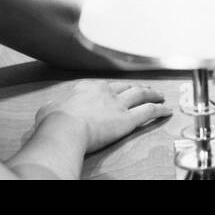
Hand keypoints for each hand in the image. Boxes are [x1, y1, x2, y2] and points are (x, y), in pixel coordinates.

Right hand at [35, 80, 170, 152]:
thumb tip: (53, 109)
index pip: (104, 86)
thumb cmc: (53, 121)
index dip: (112, 89)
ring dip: (152, 94)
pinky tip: (165, 110)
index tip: (116, 91)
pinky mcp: (127, 119)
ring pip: (140, 95)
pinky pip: (148, 112)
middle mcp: (105, 91)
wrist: (64, 128)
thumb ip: (56, 106)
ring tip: (159, 95)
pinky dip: (159, 110)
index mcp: (86, 87)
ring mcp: (117, 104)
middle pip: (126, 87)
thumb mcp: (48, 108)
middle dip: (136, 88)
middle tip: (145, 89)